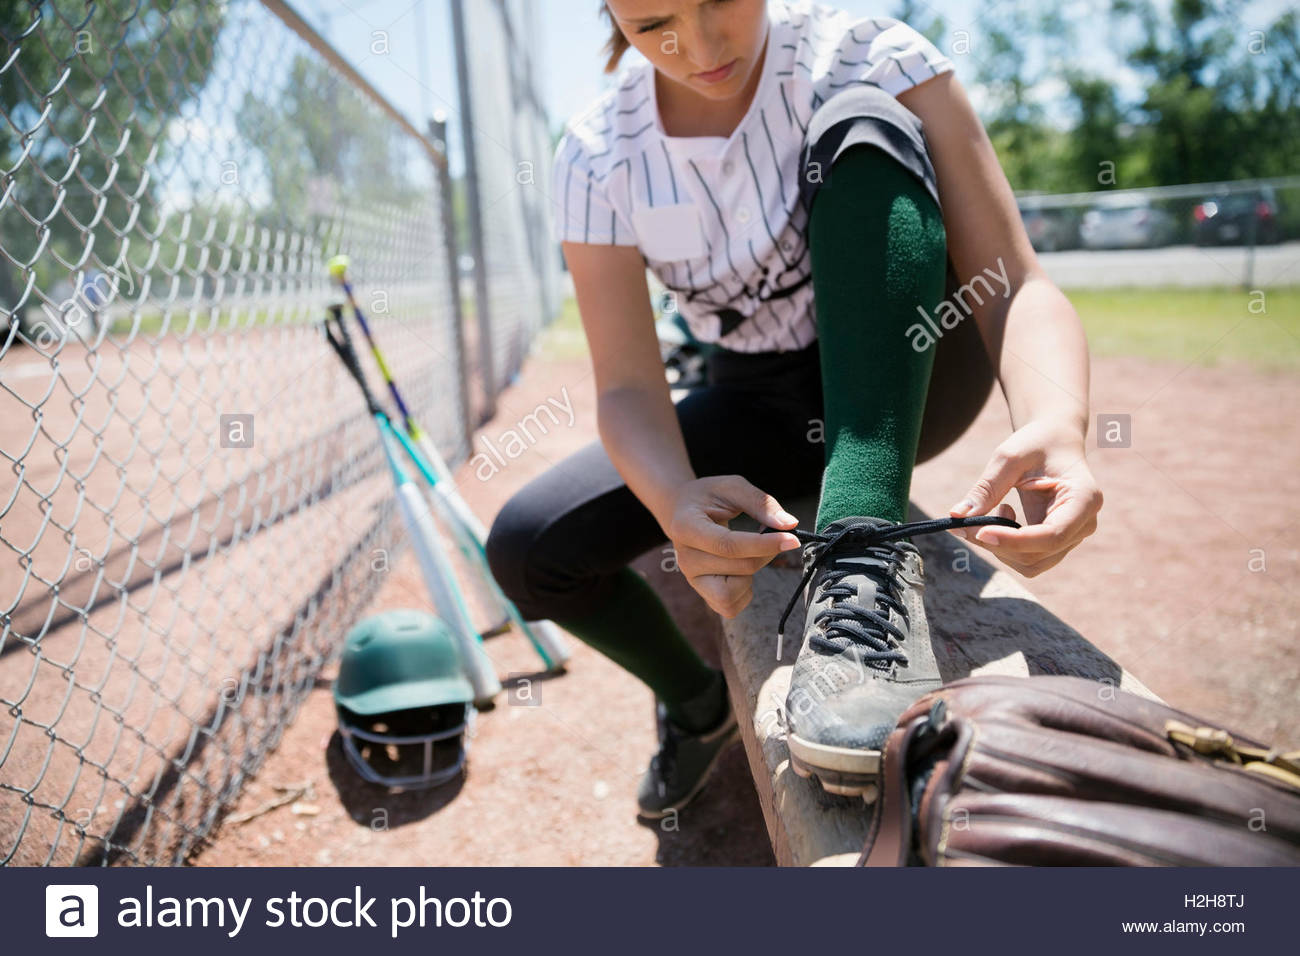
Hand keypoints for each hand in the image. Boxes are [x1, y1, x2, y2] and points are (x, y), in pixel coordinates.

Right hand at [667, 475, 800, 617]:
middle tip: (769, 534)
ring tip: (747, 552)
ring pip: (733, 593)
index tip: (792, 539)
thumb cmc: (707, 497)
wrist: (680, 511)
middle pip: (740, 567)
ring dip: (751, 574)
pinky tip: (740, 569)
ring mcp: (692, 579)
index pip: (728, 545)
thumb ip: (760, 503)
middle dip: (765, 552)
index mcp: (686, 527)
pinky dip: (744, 590)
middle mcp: (685, 558)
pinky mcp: (701, 593)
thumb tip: (789, 525)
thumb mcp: (732, 487)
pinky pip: (730, 606)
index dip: (764, 545)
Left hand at [948, 418, 1102, 577]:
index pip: (1052, 535)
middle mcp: (1083, 524)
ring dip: (998, 548)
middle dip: (998, 544)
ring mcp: (1071, 537)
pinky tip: (1002, 517)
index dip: (1014, 540)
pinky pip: (1027, 558)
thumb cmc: (1036, 444)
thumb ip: (987, 487)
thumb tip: (957, 516)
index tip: (980, 532)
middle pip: (1038, 554)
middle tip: (966, 523)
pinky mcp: (1054, 542)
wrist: (1054, 443)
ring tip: (990, 513)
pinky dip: (1004, 546)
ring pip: (1031, 563)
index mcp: (1084, 499)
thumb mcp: (1010, 457)